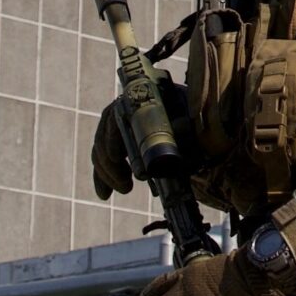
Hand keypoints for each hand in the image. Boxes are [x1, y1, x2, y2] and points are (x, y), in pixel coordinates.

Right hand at [91, 75, 187, 198]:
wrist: (194, 133)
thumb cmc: (193, 126)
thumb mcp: (191, 125)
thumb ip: (188, 126)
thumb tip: (182, 126)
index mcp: (140, 101)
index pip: (115, 116)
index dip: (112, 137)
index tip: (118, 158)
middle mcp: (124, 110)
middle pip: (104, 134)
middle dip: (110, 163)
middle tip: (126, 185)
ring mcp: (118, 128)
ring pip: (101, 149)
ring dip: (107, 172)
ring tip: (125, 189)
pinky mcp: (117, 145)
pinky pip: (103, 160)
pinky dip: (102, 177)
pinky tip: (104, 194)